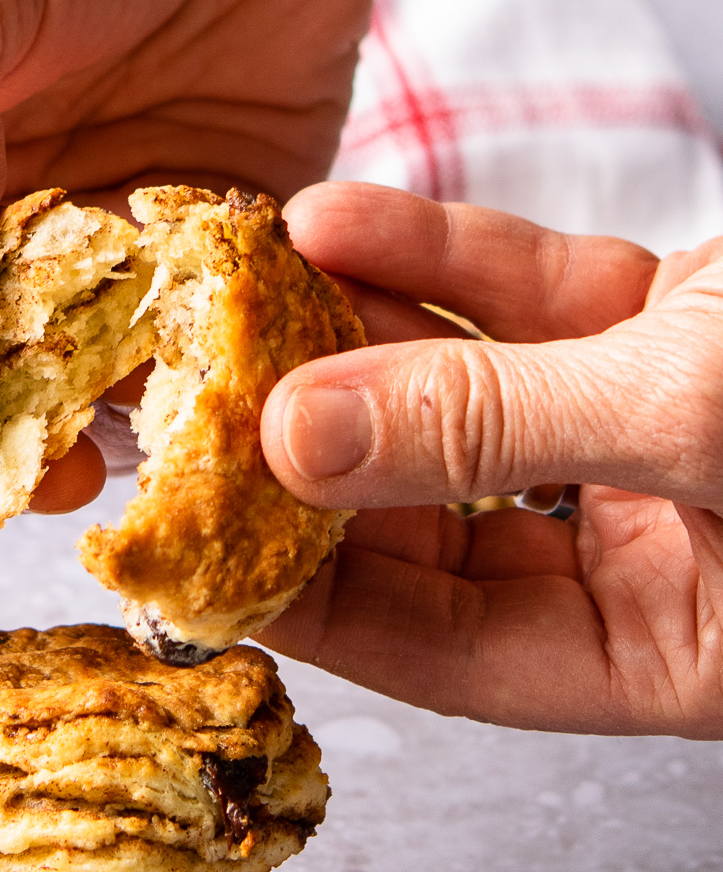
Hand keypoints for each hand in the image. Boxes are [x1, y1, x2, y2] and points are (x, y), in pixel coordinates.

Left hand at [257, 182, 722, 737]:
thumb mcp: (686, 416)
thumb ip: (490, 429)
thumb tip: (303, 440)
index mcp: (662, 648)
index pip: (440, 647)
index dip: (312, 601)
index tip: (199, 546)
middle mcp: (644, 556)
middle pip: (432, 521)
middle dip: (315, 450)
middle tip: (203, 401)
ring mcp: (644, 440)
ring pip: (464, 397)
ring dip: (356, 333)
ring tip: (251, 286)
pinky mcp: (662, 331)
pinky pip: (524, 300)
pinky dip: (435, 258)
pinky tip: (335, 223)